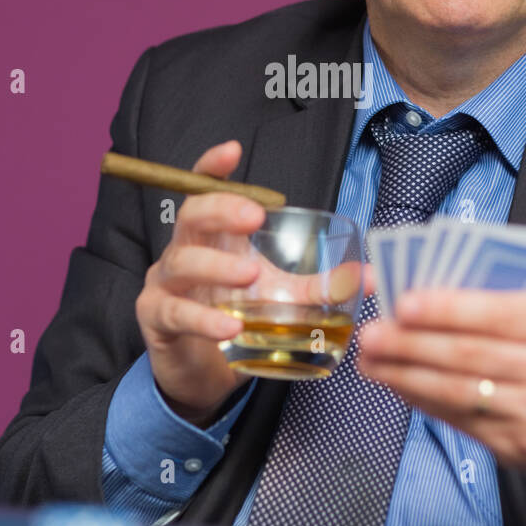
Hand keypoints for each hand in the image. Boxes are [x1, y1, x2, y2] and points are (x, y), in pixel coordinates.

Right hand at [136, 140, 368, 424]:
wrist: (203, 375)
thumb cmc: (236, 320)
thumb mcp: (278, 298)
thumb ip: (318, 287)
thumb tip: (369, 278)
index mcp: (212, 238)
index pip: (205, 191)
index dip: (212, 168)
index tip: (233, 150)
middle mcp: (183, 252)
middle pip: (190, 216)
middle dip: (220, 210)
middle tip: (253, 217)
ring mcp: (165, 285)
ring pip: (181, 263)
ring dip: (216, 266)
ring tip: (249, 275)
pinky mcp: (156, 320)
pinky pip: (175, 313)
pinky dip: (202, 319)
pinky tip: (227, 328)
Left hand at [358, 289, 525, 494]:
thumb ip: (502, 299)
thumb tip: (426, 284)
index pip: (500, 313)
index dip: (448, 308)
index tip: (404, 302)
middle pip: (470, 354)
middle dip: (411, 343)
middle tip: (372, 332)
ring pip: (458, 390)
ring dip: (405, 374)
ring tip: (371, 359)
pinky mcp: (519, 447)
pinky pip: (460, 420)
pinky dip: (422, 400)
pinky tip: (398, 384)